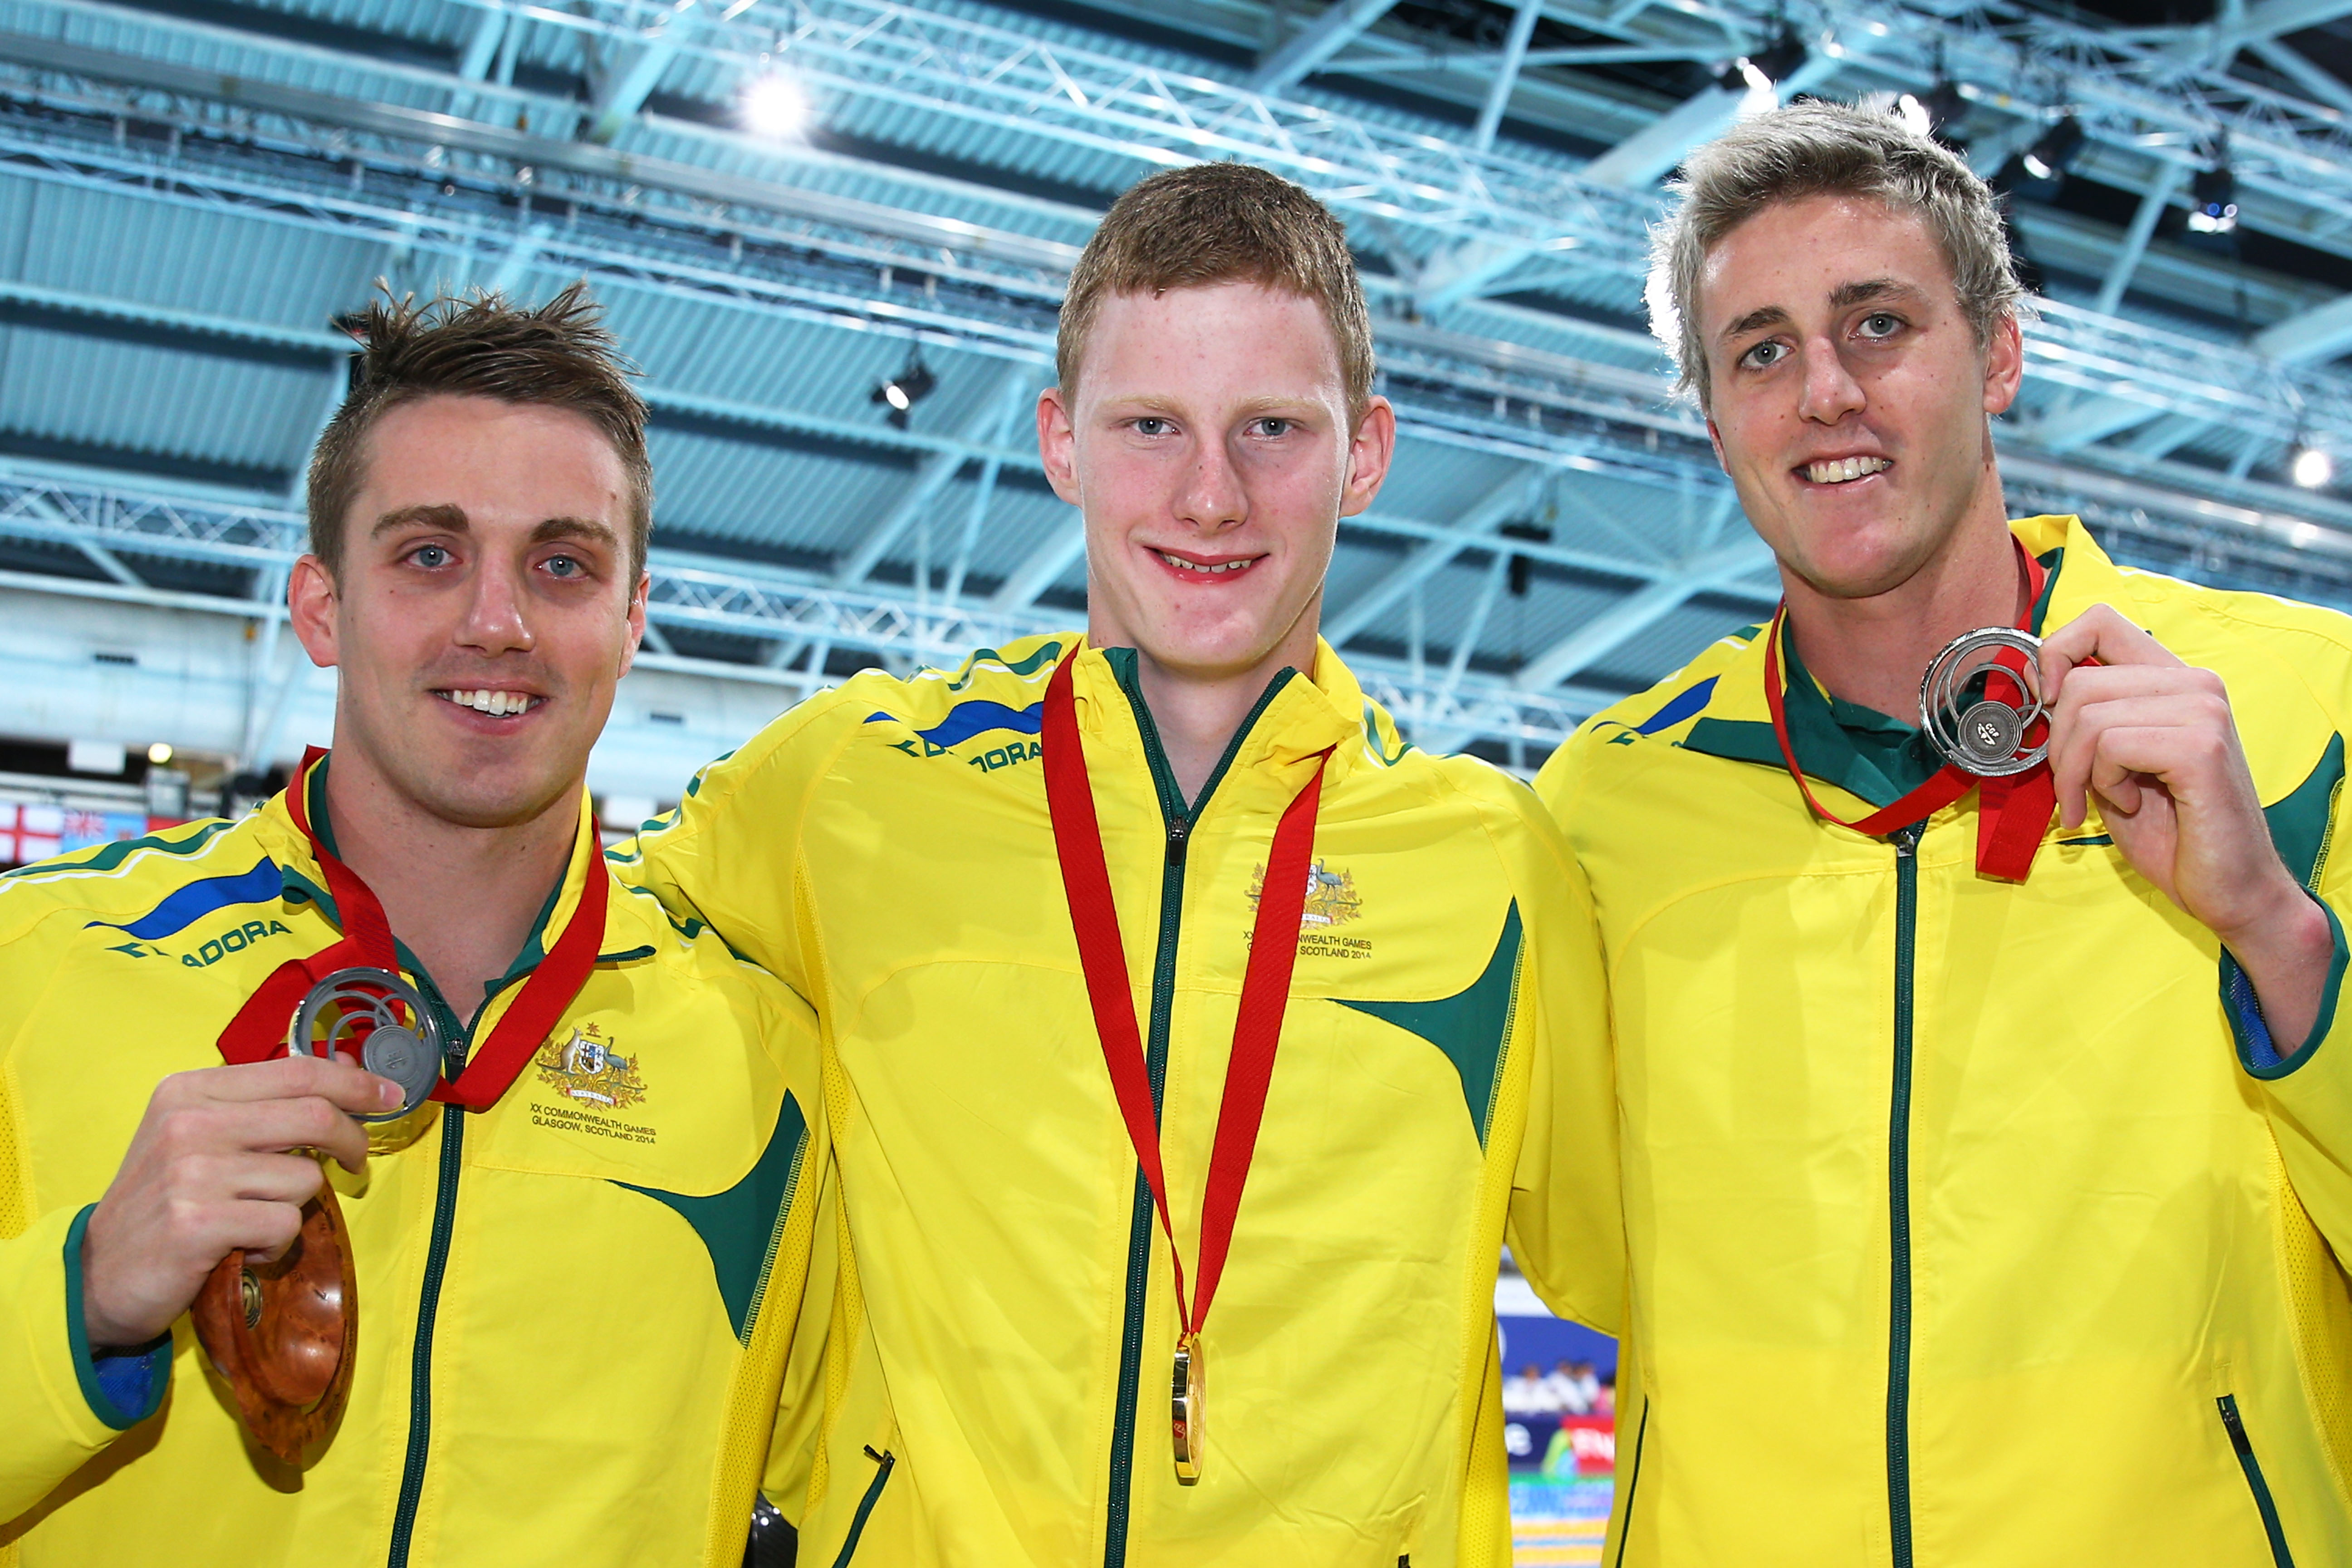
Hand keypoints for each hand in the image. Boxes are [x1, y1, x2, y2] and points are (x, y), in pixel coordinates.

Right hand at [80, 1056, 400, 1348]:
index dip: (355, 1083)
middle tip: (354, 1163)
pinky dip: (277, 1245)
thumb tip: (346, 1067)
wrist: (99, 1274)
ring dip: (296, 1207)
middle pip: (315, 1116)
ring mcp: (192, 1173)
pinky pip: (284, 1225)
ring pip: (304, 1178)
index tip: (390, 1097)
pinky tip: (242, 1249)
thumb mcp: (202, 1137)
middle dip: (352, 1141)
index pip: (298, 1072)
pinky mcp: (199, 1224)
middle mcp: (189, 1123)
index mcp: (190, 1091)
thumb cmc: (163, 1202)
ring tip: (256, 1220)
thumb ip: (266, 1105)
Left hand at [2040, 604, 2332, 1042]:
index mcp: (2173, 678)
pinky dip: (2102, 785)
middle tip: (2072, 788)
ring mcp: (2202, 710)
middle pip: (2079, 681)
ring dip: (2074, 773)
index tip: (2045, 704)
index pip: (2099, 621)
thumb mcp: (2109, 764)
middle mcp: (2195, 683)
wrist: (2228, 886)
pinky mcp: (2199, 747)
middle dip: (2057, 745)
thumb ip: (2083, 719)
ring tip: (2102, 802)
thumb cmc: (2169, 829)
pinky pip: (2110, 746)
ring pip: (2087, 716)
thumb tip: (2032, 679)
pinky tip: (2129, 806)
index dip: (2055, 654)